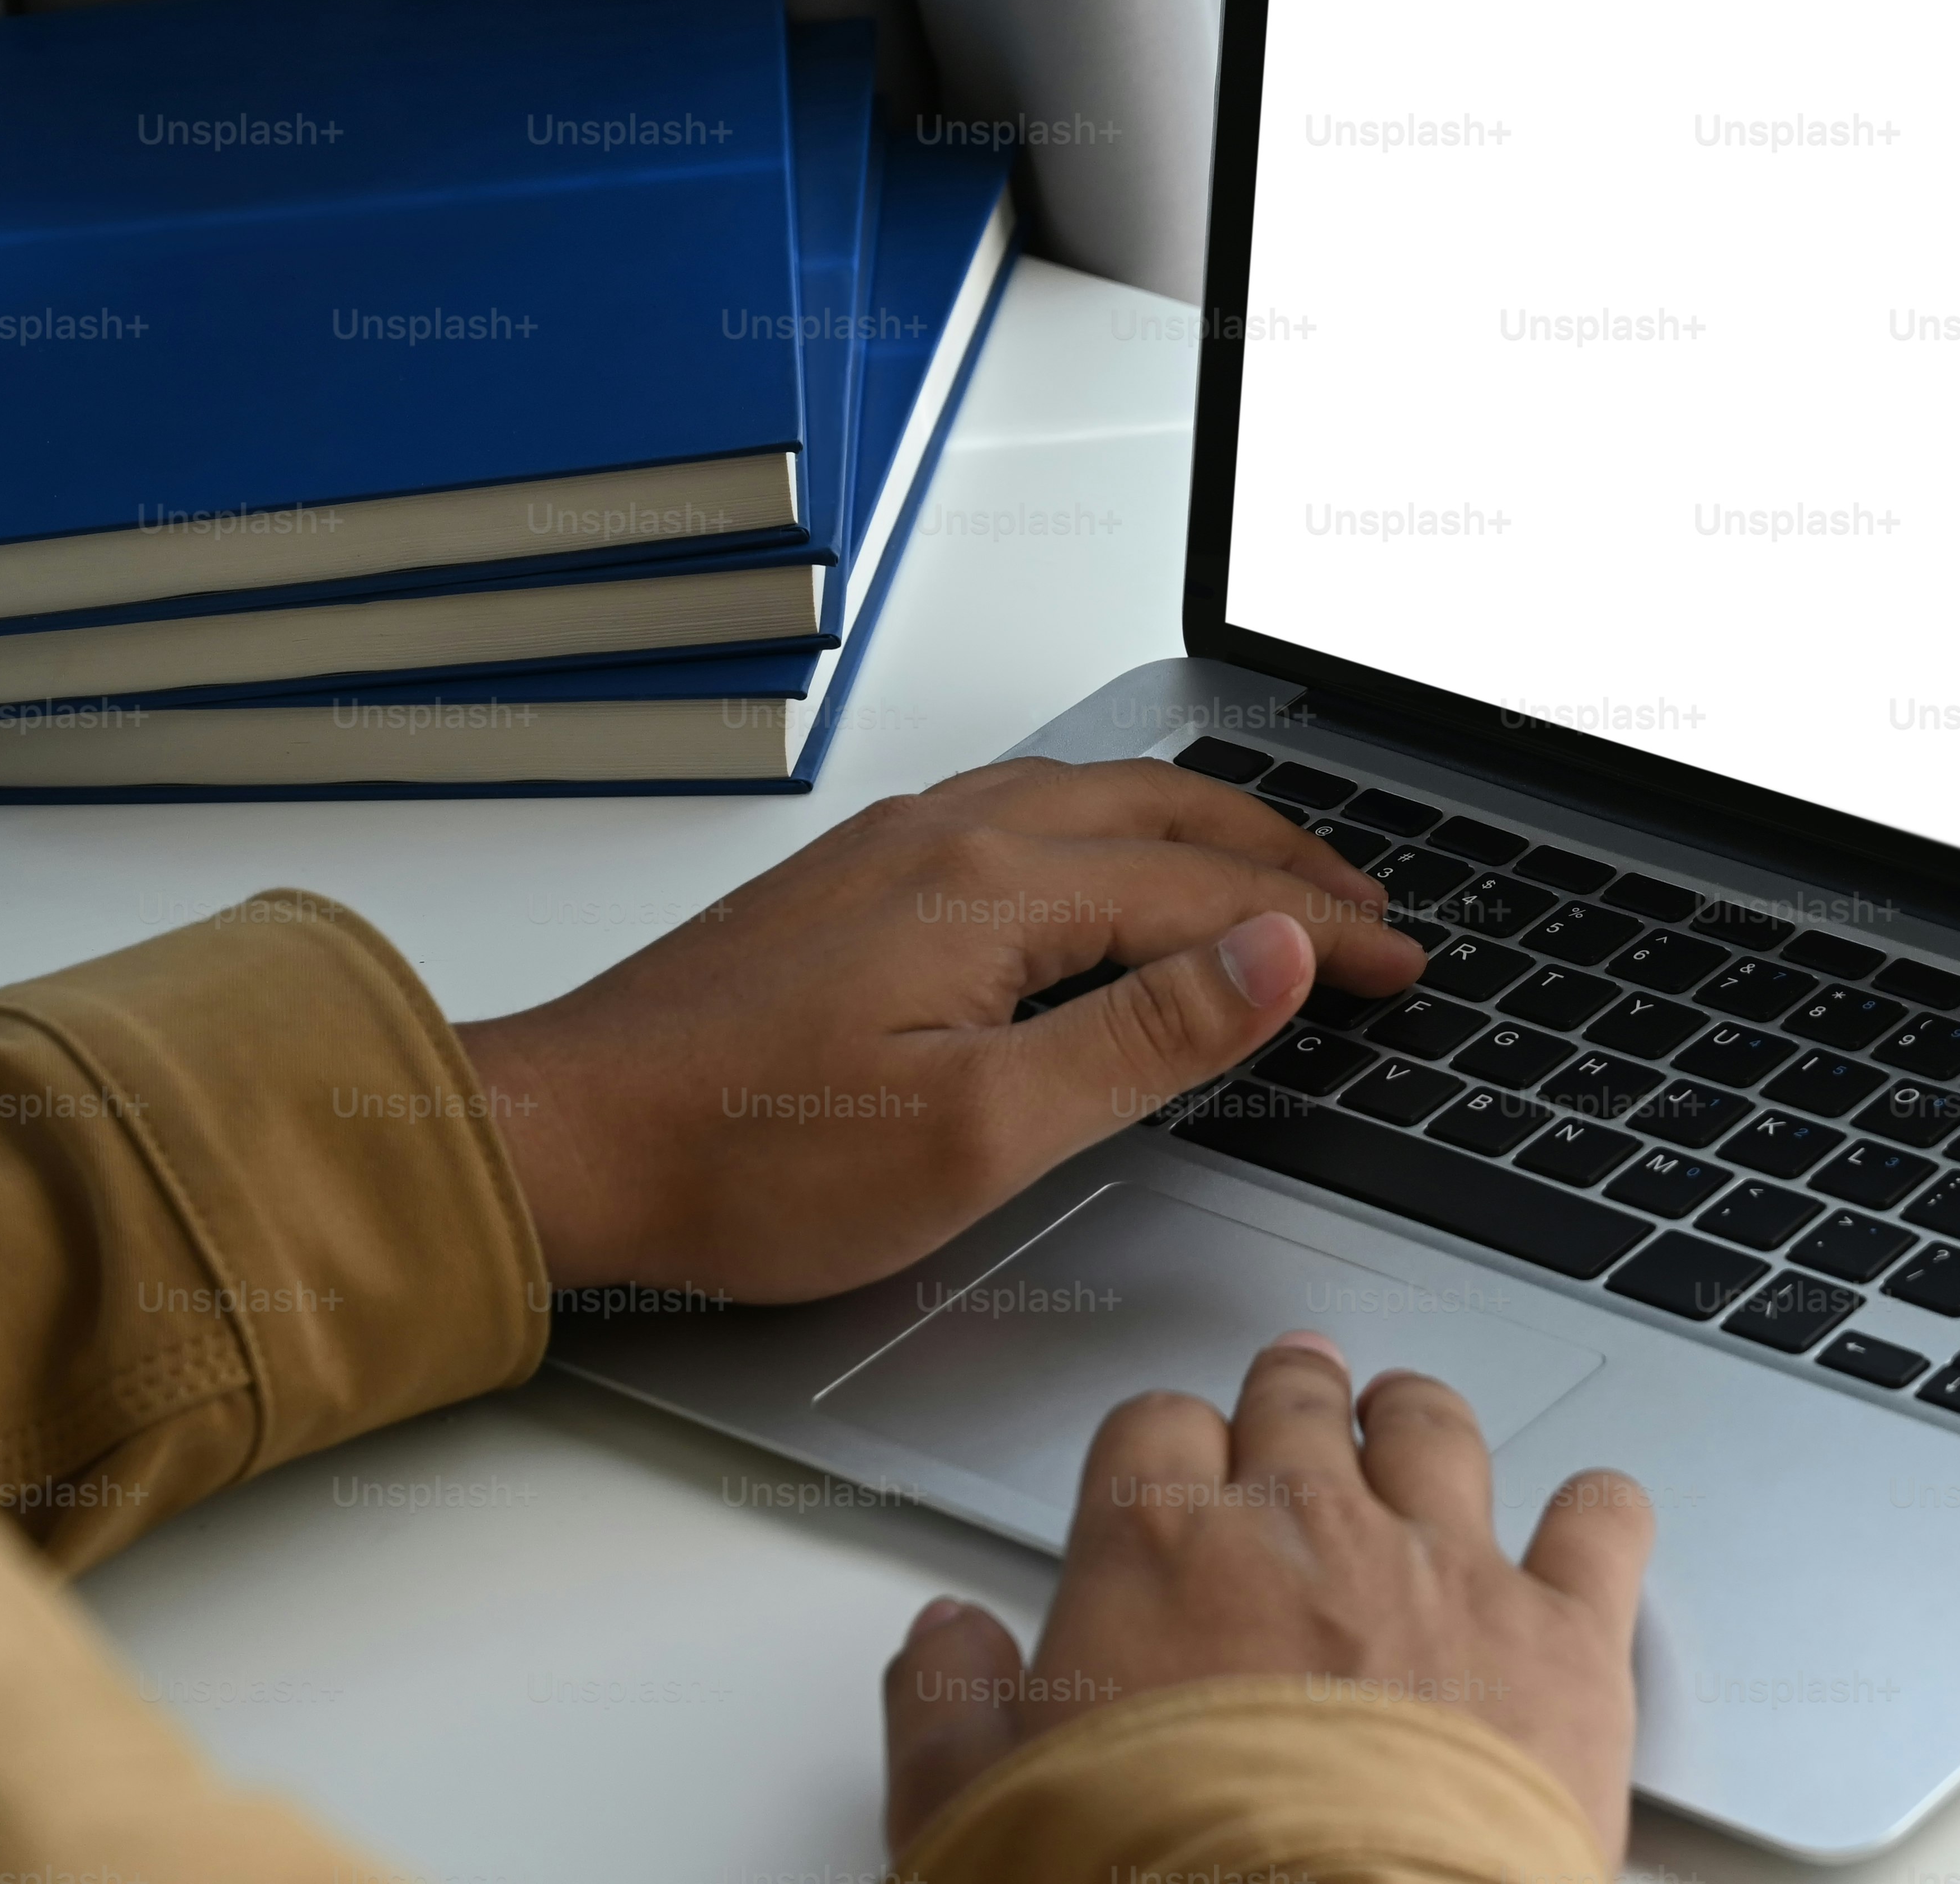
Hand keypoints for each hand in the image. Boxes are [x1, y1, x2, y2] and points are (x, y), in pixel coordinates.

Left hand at [457, 758, 1424, 1301]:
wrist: (563, 1139)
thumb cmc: (745, 1160)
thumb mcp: (979, 1132)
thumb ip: (1141, 1036)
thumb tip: (1270, 953)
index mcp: (995, 889)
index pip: (1211, 890)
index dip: (1320, 930)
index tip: (1396, 961)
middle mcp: (949, 838)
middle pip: (1164, 812)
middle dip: (1283, 858)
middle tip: (1365, 910)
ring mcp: (894, 848)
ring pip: (1094, 799)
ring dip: (1202, 832)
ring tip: (1268, 876)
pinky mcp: (853, 878)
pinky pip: (1027, 814)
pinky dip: (1118, 833)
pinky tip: (1114, 867)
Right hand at [881, 1333, 1654, 1862]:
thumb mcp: (973, 1819)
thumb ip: (945, 1711)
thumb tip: (941, 1638)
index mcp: (1158, 1556)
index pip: (1154, 1432)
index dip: (1163, 1448)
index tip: (1172, 1468)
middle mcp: (1307, 1531)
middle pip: (1299, 1404)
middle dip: (1293, 1399)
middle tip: (1296, 1406)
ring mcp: (1446, 1572)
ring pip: (1438, 1431)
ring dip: (1418, 1422)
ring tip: (1410, 1428)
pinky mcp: (1563, 1639)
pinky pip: (1601, 1522)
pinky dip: (1595, 1512)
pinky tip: (1582, 1523)